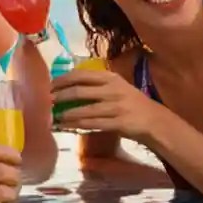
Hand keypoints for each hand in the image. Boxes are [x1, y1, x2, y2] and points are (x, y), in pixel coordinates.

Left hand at [50, 67, 164, 142]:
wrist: (154, 120)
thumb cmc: (131, 103)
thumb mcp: (117, 86)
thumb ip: (97, 84)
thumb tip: (69, 85)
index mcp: (110, 78)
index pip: (81, 75)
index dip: (63, 80)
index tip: (50, 85)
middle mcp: (112, 90)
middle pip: (79, 91)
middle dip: (60, 96)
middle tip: (48, 101)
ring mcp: (115, 107)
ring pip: (83, 110)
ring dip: (66, 114)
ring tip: (54, 116)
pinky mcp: (117, 123)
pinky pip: (91, 124)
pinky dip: (76, 125)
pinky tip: (66, 127)